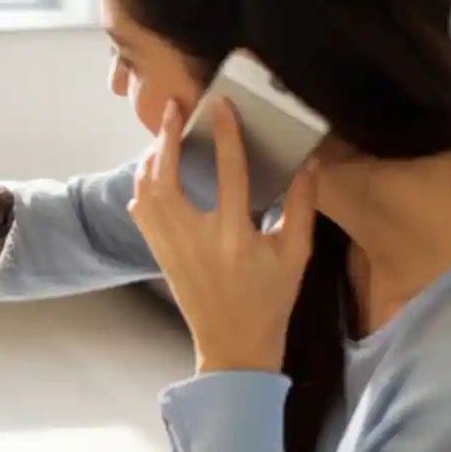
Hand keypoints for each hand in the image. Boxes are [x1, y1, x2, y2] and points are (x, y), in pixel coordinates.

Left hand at [128, 98, 318, 374]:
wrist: (234, 345)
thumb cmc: (270, 299)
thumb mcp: (296, 253)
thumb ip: (303, 205)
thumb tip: (309, 162)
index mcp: (235, 236)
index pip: (228, 173)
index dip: (225, 136)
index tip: (219, 105)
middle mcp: (196, 239)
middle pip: (167, 178)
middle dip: (165, 138)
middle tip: (171, 109)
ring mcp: (171, 248)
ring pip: (146, 194)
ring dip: (150, 160)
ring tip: (162, 137)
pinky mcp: (160, 256)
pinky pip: (141, 214)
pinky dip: (143, 188)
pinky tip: (153, 173)